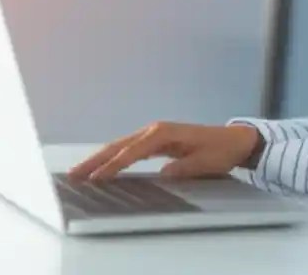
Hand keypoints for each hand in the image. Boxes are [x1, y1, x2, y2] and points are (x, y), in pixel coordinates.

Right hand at [67, 122, 261, 181]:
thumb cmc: (219, 151)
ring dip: (100, 159)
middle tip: (74, 173)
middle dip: (96, 160)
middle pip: (119, 145)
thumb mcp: (204, 162)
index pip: (132, 151)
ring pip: (121, 146)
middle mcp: (154, 130)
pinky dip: (114, 158)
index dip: (114, 165)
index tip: (97, 177)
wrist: (233, 140)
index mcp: (163, 133)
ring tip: (80, 172)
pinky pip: (129, 149)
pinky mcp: (156, 141)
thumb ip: (183, 168)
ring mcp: (154, 134)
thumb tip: (162, 175)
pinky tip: (103, 168)